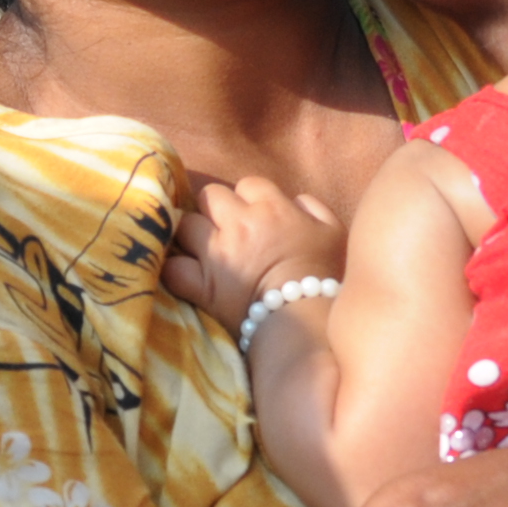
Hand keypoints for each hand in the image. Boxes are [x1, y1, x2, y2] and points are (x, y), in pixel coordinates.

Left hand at [160, 174, 347, 329]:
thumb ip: (314, 208)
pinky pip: (173, 268)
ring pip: (185, 225)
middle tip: (222, 228)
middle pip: (209, 196)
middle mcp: (239, 224)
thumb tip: (295, 200)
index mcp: (271, 208)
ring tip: (199, 248)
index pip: (247, 184)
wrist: (307, 322)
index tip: (253, 215)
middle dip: (214, 209)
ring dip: (190, 235)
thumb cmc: (324, 278)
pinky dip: (175, 270)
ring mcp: (216, 254)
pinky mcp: (202, 286)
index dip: (249, 198)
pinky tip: (183, 273)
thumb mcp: (334, 233)